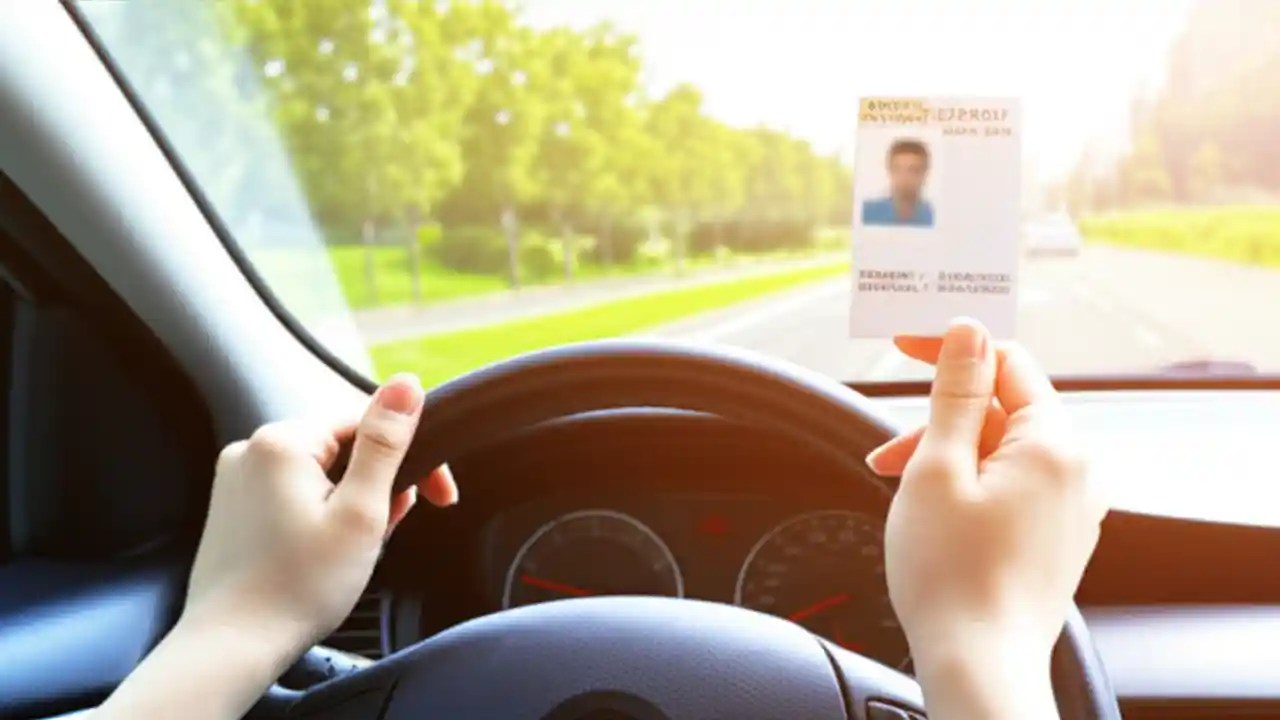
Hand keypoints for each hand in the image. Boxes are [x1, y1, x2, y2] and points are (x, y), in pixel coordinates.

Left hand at [95, 374, 455, 719]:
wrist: (232, 647)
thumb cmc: (298, 587)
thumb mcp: (360, 512)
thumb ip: (385, 443)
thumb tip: (408, 383)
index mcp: (283, 441)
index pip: (367, 423)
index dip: (408, 459)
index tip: (436, 497)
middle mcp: (252, 449)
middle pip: (344, 449)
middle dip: (376, 487)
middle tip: (380, 534)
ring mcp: (237, 479)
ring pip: (321, 474)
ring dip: (350, 504)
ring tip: (348, 551)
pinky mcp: (234, 508)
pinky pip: (293, 494)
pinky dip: (320, 516)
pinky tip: (323, 553)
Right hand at [871, 320, 1106, 718]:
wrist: (978, 665)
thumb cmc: (952, 575)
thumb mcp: (938, 467)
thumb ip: (956, 393)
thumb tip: (968, 331)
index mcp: (1055, 444)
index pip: (1007, 361)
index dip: (951, 348)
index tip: (903, 345)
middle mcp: (1077, 471)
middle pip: (1003, 410)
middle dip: (940, 419)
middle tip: (886, 451)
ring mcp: (1072, 508)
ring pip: (1003, 451)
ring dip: (949, 455)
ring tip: (901, 488)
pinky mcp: (1057, 538)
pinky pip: (1013, 486)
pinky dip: (970, 484)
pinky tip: (934, 511)